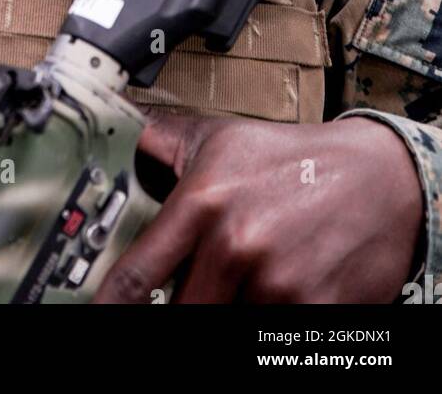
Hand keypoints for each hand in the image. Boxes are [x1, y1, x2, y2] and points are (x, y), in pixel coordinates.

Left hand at [94, 113, 423, 303]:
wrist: (380, 178)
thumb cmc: (296, 160)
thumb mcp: (221, 139)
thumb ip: (165, 148)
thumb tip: (121, 147)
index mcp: (203, 203)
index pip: (136, 274)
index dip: (108, 308)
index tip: (96, 314)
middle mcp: (235, 245)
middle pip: (179, 312)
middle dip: (182, 305)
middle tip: (200, 285)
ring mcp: (275, 284)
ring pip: (222, 325)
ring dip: (230, 308)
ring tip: (247, 277)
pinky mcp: (313, 311)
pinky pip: (269, 338)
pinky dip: (267, 318)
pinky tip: (278, 289)